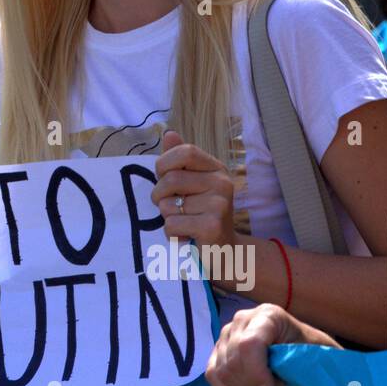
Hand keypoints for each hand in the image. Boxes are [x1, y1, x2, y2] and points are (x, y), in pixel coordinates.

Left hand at [152, 130, 237, 255]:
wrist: (226, 252)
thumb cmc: (203, 214)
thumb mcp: (192, 183)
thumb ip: (179, 159)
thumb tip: (168, 133)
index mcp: (216, 169)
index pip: (185, 151)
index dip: (165, 164)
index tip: (164, 179)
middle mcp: (222, 183)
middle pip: (171, 178)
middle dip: (160, 195)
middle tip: (170, 206)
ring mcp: (219, 205)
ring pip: (167, 205)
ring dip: (166, 217)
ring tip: (183, 222)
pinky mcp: (212, 227)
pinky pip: (171, 225)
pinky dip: (171, 234)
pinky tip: (186, 236)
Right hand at [204, 303, 305, 385]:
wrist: (303, 347)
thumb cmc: (309, 350)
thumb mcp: (310, 353)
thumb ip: (291, 362)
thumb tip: (267, 382)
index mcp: (268, 315)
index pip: (249, 344)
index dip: (256, 372)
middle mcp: (243, 319)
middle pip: (233, 358)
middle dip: (253, 382)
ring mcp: (228, 332)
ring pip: (222, 368)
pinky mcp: (220, 347)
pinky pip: (212, 372)